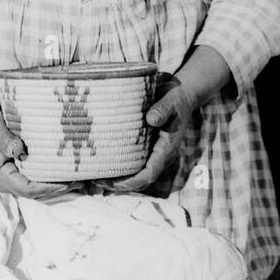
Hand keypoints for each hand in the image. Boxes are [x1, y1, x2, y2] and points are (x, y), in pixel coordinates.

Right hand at [0, 99, 71, 199]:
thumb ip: (6, 140)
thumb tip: (18, 149)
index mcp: (0, 176)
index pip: (28, 189)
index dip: (49, 188)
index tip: (67, 183)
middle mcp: (5, 181)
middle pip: (35, 193)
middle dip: (57, 190)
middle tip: (80, 182)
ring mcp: (9, 178)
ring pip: (35, 189)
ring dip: (55, 186)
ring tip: (77, 180)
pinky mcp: (14, 171)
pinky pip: (33, 180)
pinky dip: (48, 179)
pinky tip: (63, 174)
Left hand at [104, 75, 197, 194]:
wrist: (183, 94)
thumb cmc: (177, 97)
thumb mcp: (171, 100)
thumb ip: (162, 109)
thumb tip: (151, 119)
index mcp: (167, 148)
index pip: (150, 173)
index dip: (132, 181)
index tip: (114, 183)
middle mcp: (161, 154)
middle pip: (141, 180)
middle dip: (120, 185)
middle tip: (98, 182)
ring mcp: (154, 152)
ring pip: (137, 175)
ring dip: (118, 180)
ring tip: (97, 178)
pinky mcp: (147, 147)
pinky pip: (135, 164)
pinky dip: (120, 169)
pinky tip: (104, 165)